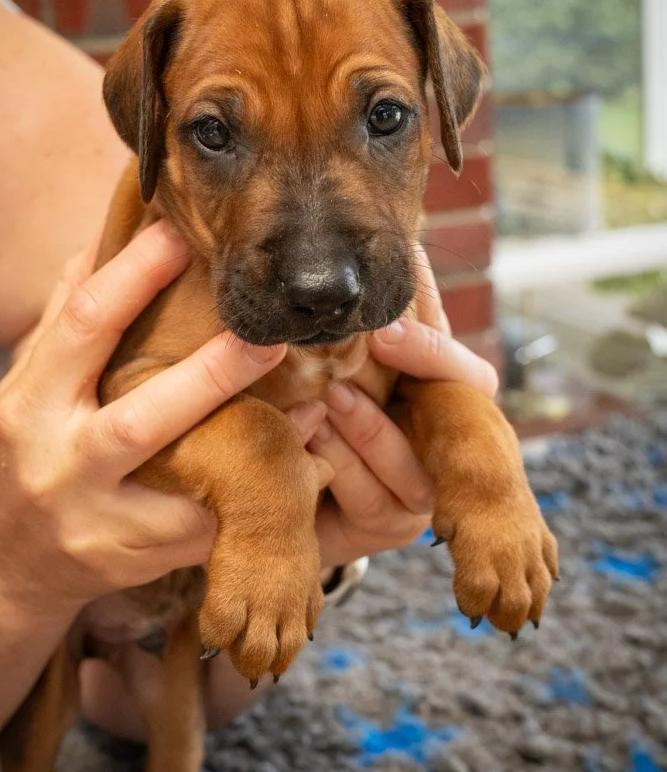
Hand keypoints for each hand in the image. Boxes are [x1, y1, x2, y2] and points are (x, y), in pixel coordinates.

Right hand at [0, 220, 289, 621]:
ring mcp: (100, 521)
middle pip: (142, 417)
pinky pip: (208, 527)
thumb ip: (66, 322)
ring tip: (313, 405)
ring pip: (185, 480)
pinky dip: (256, 493)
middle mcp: (62, 464)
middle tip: (271, 334)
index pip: (84, 327)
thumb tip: (102, 241)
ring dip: (253, 441)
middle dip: (212, 374)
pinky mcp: (136, 560)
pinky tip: (303, 464)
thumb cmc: (24, 454)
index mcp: (31, 404)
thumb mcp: (27, 386)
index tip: (183, 234)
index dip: (134, 275)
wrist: (8, 563)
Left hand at [310, 247, 498, 567]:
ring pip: (400, 466)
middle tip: (349, 366)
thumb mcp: (377, 357)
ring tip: (322, 400)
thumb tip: (408, 240)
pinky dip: (335, 469)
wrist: (310, 484)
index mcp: (457, 402)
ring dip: (361, 431)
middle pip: (443, 426)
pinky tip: (306, 441)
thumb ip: (399, 316)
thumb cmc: (348, 401)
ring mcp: (422, 497)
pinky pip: (365, 500)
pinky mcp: (385, 531)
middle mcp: (450, 453)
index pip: (464, 374)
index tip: (384, 327)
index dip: (428, 349)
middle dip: (400, 389)